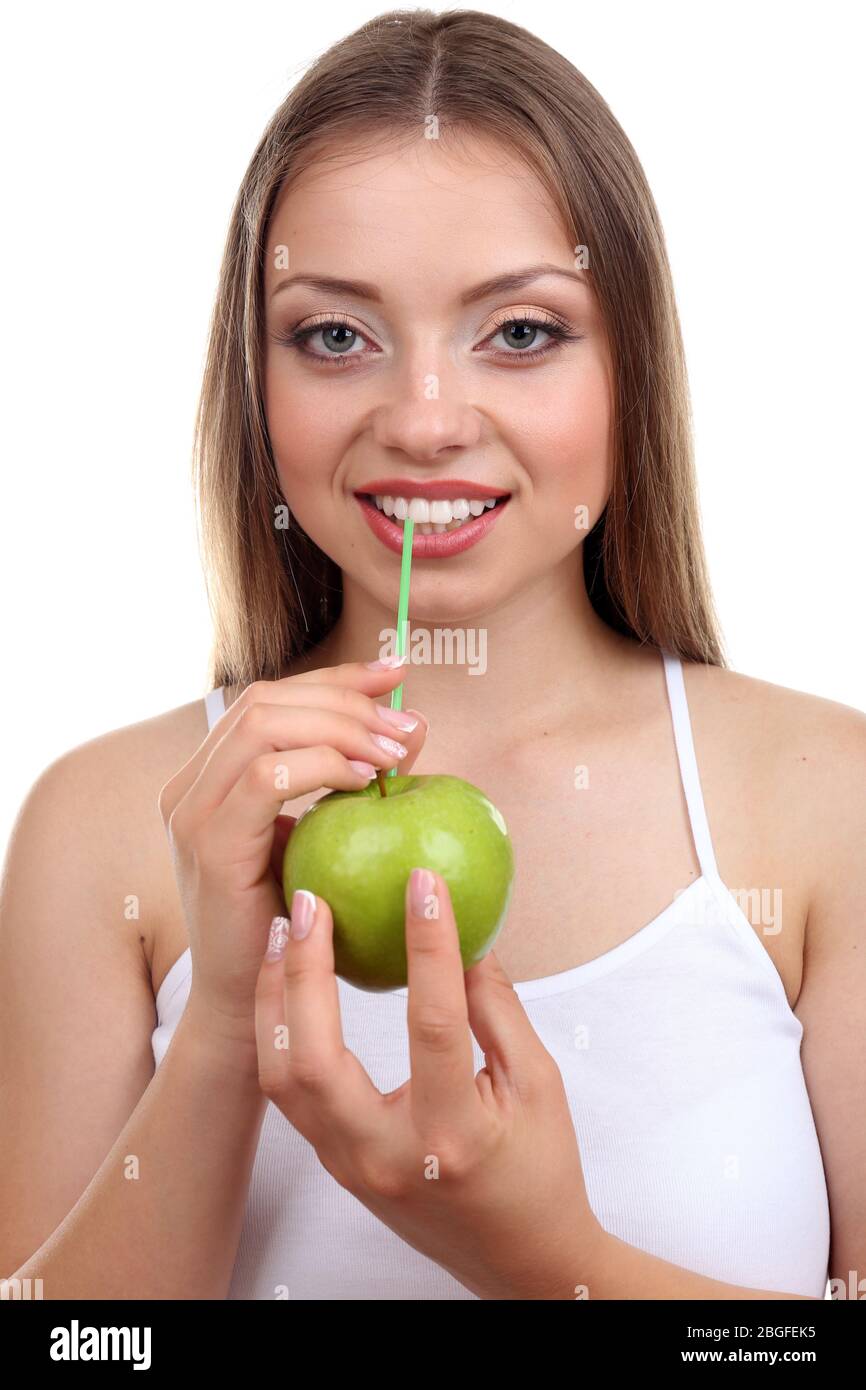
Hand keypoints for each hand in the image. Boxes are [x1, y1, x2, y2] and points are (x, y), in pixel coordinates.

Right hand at [157, 658, 428, 1056]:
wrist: (254, 1005)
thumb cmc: (298, 924)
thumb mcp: (329, 839)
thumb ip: (357, 780)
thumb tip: (417, 726)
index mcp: (211, 776)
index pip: (272, 698)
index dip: (337, 676)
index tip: (397, 672)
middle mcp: (189, 786)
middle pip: (267, 699)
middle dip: (346, 699)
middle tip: (407, 725)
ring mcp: (191, 812)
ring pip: (264, 725)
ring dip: (340, 727)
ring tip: (394, 752)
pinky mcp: (209, 844)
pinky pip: (267, 778)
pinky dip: (322, 766)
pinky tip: (366, 782)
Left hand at [255, 868, 603, 1298]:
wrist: (521, 1261)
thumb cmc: (541, 1172)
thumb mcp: (539, 1085)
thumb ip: (498, 1008)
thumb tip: (464, 932)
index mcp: (451, 1136)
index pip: (433, 1025)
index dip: (429, 945)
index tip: (423, 882)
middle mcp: (385, 1156)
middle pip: (314, 1059)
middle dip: (303, 972)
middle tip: (310, 901)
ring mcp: (349, 1166)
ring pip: (281, 1077)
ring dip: (276, 998)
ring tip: (284, 930)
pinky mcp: (334, 1163)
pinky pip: (288, 1091)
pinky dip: (280, 1029)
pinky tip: (289, 980)